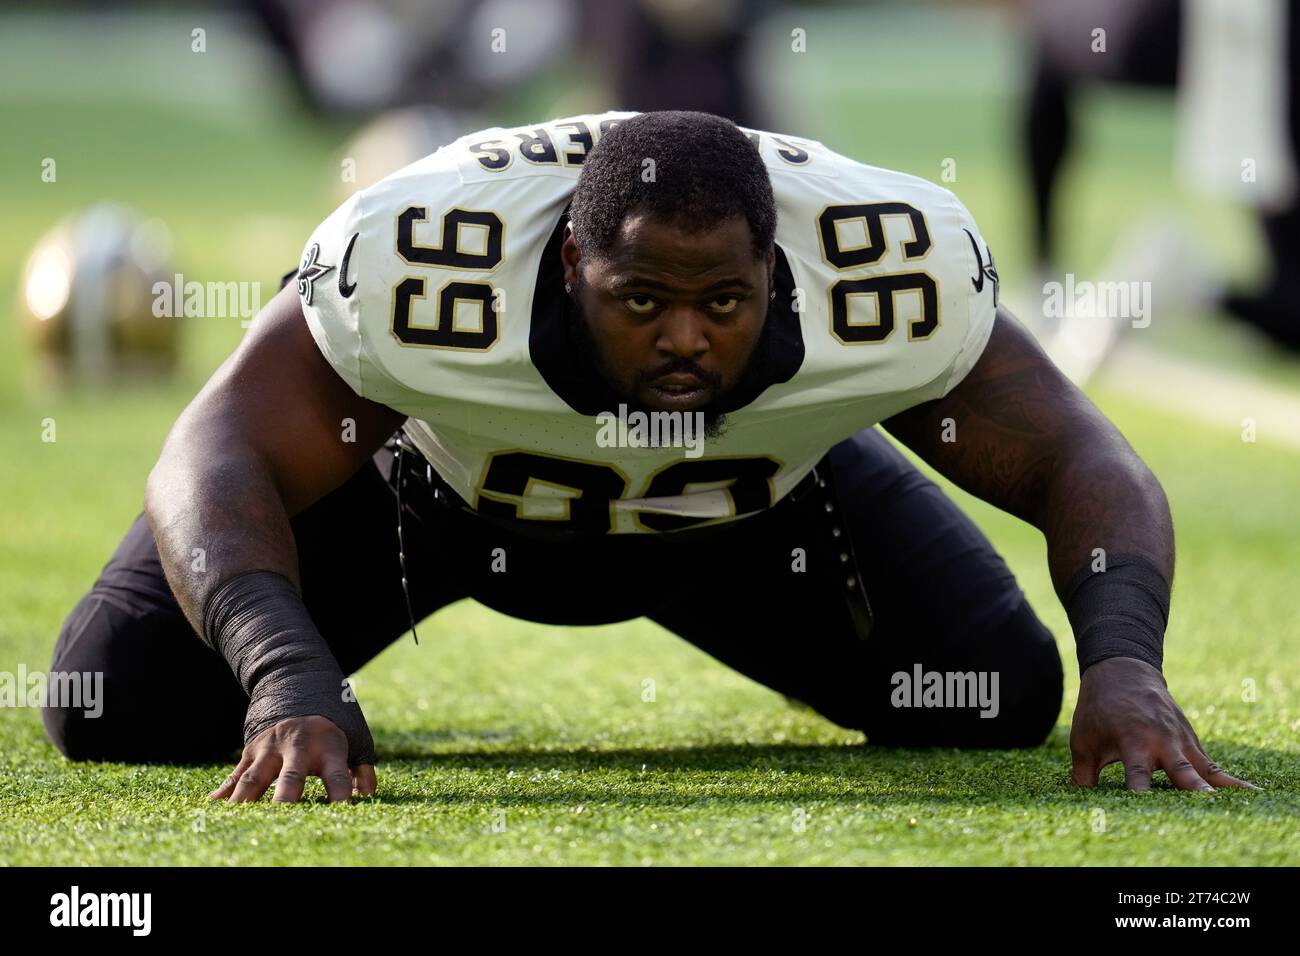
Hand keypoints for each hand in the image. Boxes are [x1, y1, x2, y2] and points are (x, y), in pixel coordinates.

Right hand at [208, 715, 377, 802]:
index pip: (338, 775)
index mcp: (328, 747)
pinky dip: (224, 791)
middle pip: (291, 777)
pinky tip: (212, 806)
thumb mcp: (355, 739)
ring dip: (247, 799)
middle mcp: (298, 747)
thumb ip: (362, 769)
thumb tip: (368, 795)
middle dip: (286, 798)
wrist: (296, 688)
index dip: (341, 794)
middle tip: (283, 815)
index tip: (343, 812)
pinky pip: (235, 774)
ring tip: (239, 819)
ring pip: (256, 777)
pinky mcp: (251, 752)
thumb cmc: (331, 728)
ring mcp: (270, 748)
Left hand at [1070, 657, 1256, 791]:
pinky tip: (1249, 795)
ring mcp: (1181, 741)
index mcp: (1132, 740)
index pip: (1137, 774)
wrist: (1123, 670)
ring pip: (1204, 770)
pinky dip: (1228, 781)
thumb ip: (1083, 773)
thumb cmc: (1098, 708)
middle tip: (1202, 809)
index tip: (1143, 811)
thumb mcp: (1083, 738)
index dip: (1140, 794)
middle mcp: (1161, 741)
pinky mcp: (1192, 743)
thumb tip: (1080, 802)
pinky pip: (1212, 766)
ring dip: (1217, 790)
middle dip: (1192, 791)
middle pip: (1181, 772)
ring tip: (1233, 809)